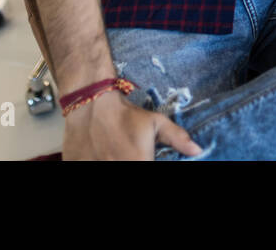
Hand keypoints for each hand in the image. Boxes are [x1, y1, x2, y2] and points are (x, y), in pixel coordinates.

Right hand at [62, 87, 202, 159]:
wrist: (90, 104)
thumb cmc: (126, 115)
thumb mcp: (155, 123)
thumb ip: (177, 138)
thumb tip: (198, 150)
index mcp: (139, 163)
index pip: (150, 169)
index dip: (148, 163)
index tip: (146, 158)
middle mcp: (117, 168)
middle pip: (130, 170)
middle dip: (133, 163)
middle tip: (130, 154)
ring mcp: (95, 168)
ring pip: (110, 171)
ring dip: (117, 162)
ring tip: (117, 153)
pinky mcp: (77, 166)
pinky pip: (89, 169)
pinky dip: (98, 162)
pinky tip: (101, 155)